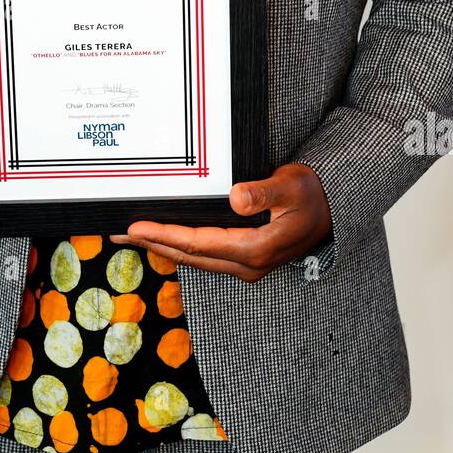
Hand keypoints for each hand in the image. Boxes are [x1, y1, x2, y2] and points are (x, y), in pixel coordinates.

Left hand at [109, 163, 332, 281]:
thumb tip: (235, 198)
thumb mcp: (292, 186)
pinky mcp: (247, 260)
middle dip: (152, 244)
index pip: (198, 243)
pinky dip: (181, 248)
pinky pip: (206, 256)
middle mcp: (248, 264)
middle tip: (117, 233)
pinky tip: (166, 239)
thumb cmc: (314, 194)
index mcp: (255, 249)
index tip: (135, 227)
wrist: (335, 210)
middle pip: (190, 256)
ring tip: (133, 236)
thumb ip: (264, 193)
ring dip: (163, 248)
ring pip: (196, 259)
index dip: (164, 236)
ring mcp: (248, 266)